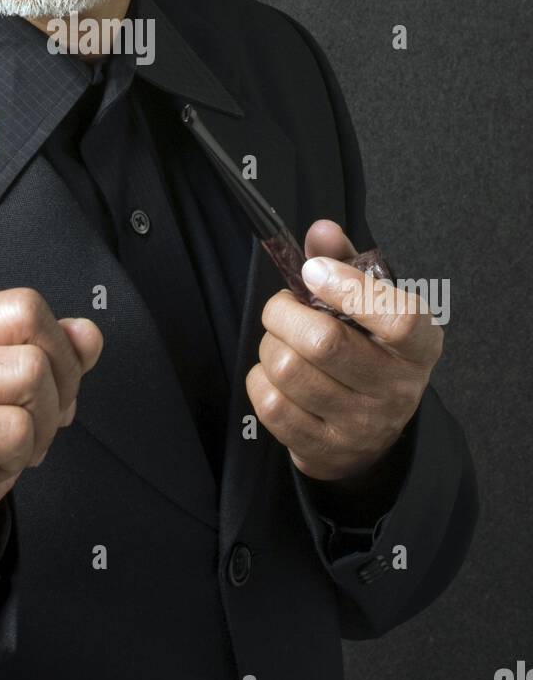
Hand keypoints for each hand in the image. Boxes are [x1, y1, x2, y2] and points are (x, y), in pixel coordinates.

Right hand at [0, 102, 103, 582]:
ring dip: (48, 419)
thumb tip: (88, 333)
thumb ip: (46, 349)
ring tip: (13, 441)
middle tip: (36, 411)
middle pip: (31, 311)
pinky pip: (18, 427)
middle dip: (59, 368)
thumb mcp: (7, 389)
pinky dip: (29, 454)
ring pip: (33, 370)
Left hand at [245, 219, 442, 483]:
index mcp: (420, 346)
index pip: (398, 318)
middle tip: (283, 308)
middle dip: (284, 313)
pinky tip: (275, 373)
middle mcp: (395, 389)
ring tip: (281, 341)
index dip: (349, 288)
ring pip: (288, 370)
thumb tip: (321, 230)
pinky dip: (260, 378)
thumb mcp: (375, 307)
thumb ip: (349, 262)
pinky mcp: (323, 449)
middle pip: (324, 343)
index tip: (314, 271)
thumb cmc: (372, 353)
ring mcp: (359, 425)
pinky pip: (270, 404)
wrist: (375, 434)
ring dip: (270, 345)